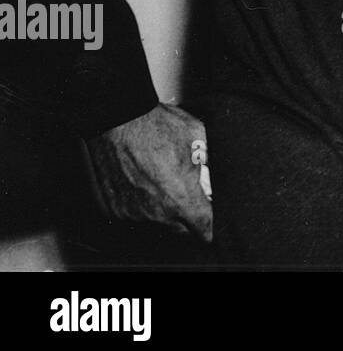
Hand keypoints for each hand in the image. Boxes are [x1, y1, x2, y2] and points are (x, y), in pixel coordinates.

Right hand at [85, 102, 213, 241]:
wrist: (119, 121)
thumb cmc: (157, 127)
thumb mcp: (200, 139)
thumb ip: (210, 163)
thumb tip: (218, 171)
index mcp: (180, 198)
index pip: (204, 229)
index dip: (211, 224)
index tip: (212, 218)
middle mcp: (156, 212)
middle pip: (182, 229)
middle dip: (190, 216)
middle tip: (190, 193)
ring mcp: (134, 213)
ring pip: (158, 224)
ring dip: (166, 211)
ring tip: (166, 183)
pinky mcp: (116, 209)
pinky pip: (137, 216)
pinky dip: (145, 206)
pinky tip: (148, 184)